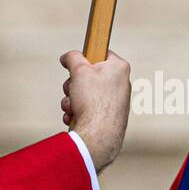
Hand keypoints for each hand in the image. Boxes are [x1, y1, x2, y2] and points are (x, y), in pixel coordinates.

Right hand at [61, 49, 130, 171]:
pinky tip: (75, 117)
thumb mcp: (79, 70)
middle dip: (73, 84)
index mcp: (119, 68)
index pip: (101, 53)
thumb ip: (73, 58)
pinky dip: (76, 112)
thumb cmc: (93, 101)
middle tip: (72, 89)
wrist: (98, 135)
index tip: (76, 64)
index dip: (85, 58)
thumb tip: (67, 57)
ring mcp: (114, 102)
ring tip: (73, 106)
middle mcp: (121, 84)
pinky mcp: (107, 117)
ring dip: (71, 99)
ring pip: (84, 93)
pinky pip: (86, 108)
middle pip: (88, 75)